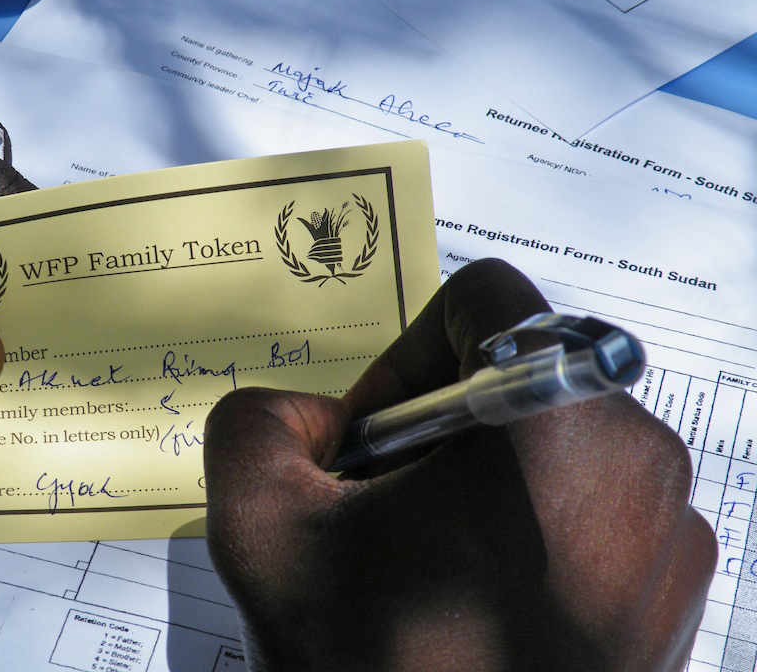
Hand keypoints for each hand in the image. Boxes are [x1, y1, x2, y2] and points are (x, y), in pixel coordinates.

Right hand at [204, 258, 716, 671]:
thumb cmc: (374, 671)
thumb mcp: (261, 525)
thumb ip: (254, 421)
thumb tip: (309, 416)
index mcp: (557, 420)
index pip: (484, 299)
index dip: (407, 353)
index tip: (377, 437)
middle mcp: (643, 460)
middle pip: (521, 373)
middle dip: (438, 426)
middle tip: (390, 509)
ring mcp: (673, 529)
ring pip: (555, 437)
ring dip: (482, 477)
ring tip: (432, 558)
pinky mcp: (678, 585)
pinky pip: (596, 500)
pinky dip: (532, 522)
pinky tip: (481, 591)